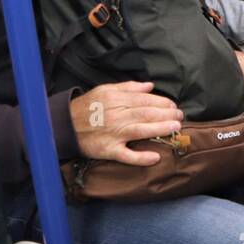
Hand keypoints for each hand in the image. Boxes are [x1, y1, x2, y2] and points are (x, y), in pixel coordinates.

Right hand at [68, 82, 183, 164]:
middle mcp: (115, 116)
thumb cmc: (86, 107)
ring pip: (140, 131)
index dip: (161, 102)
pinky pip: (126, 156)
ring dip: (160, 129)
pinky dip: (140, 157)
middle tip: (180, 115)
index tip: (173, 105)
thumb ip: (128, 87)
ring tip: (175, 127)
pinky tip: (155, 157)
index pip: (143, 100)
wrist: (63, 126)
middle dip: (165, 114)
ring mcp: (112, 134)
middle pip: (145, 114)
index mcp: (115, 100)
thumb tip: (150, 86)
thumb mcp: (104, 90)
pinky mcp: (108, 151)